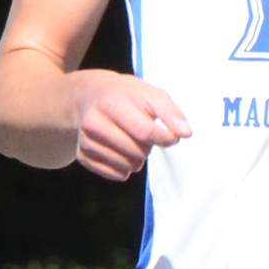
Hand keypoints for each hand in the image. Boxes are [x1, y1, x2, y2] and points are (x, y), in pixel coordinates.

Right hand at [74, 74, 191, 180]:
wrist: (90, 96)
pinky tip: (122, 151)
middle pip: (137, 152)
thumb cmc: (128, 96)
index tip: (171, 136)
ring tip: (133, 141)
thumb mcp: (151, 94)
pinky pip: (116, 175)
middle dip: (150, 147)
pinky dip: (126, 168)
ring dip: (138, 158)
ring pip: (127, 166)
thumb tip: (186, 133)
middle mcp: (94, 123)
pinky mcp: (83, 156)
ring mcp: (85, 141)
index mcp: (112, 103)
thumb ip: (171, 113)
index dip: (165, 138)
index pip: (145, 132)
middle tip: (145, 133)